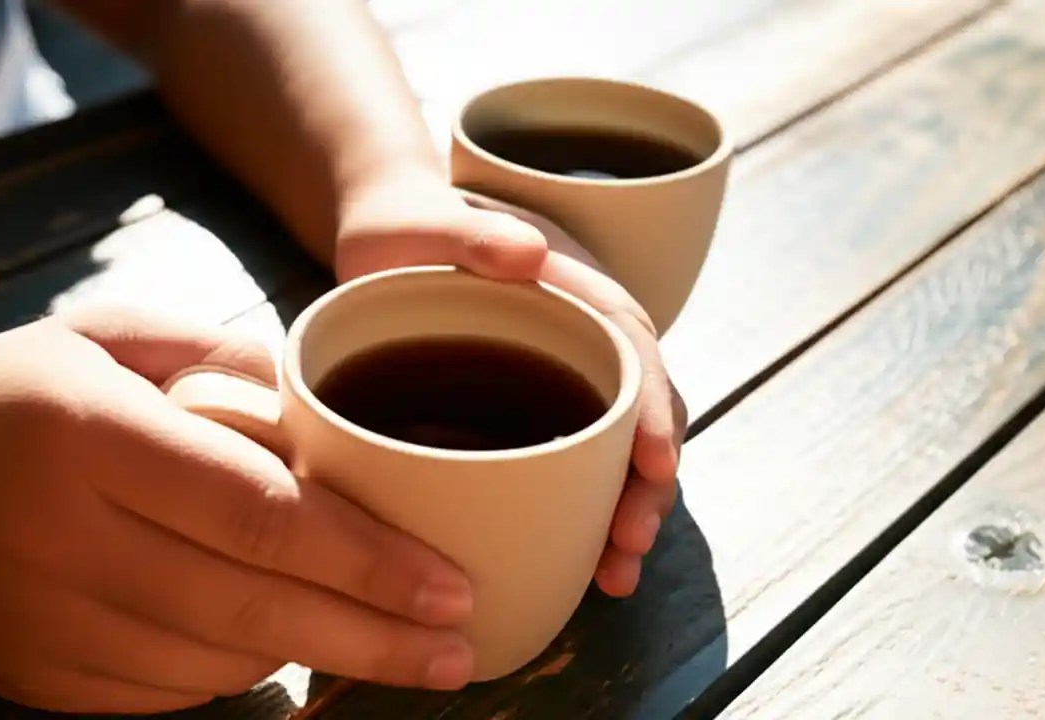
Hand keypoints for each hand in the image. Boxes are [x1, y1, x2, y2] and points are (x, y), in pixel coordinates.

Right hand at [0, 308, 474, 713]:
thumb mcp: (100, 335)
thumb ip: (213, 353)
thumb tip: (310, 404)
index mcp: (96, 440)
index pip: (262, 516)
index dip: (368, 560)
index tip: (450, 585)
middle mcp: (72, 542)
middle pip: (258, 609)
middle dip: (377, 639)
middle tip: (460, 652)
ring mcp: (49, 626)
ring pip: (218, 663)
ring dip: (314, 655)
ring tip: (388, 644)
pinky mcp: (34, 679)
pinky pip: (164, 696)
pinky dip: (235, 676)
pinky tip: (282, 648)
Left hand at [335, 174, 686, 597]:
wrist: (390, 240)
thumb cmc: (412, 226)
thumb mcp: (434, 221)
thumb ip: (477, 234)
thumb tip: (533, 254)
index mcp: (579, 292)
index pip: (633, 350)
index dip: (650, 410)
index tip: (655, 465)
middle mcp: (587, 342)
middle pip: (638, 414)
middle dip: (646, 484)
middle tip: (630, 545)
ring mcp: (562, 380)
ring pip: (614, 452)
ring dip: (623, 512)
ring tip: (616, 576)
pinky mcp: (533, 413)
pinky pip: (573, 464)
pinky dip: (582, 514)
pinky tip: (579, 566)